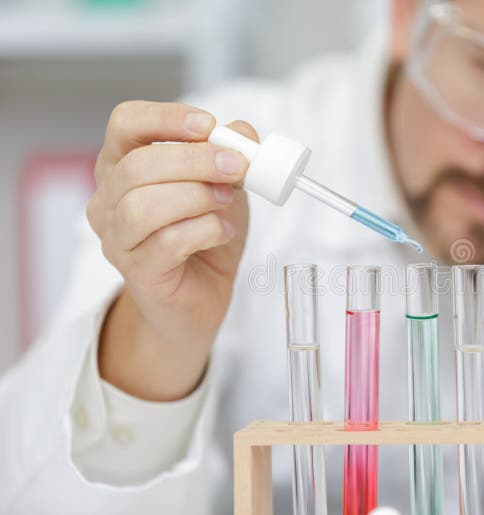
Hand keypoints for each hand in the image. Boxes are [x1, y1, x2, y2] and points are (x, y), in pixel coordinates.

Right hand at [88, 101, 254, 400]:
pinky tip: (222, 231)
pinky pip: (168, 242)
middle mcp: (109, 198)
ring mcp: (117, 238)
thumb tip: (243, 132)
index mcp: (124, 164)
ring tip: (226, 202)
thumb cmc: (205, 234)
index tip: (207, 125)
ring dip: (198, 197)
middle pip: (138, 165)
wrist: (201, 295)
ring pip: (145, 205)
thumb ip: (233, 154)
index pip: (125, 124)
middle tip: (237, 167)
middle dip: (196, 161)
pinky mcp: (137, 272)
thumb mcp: (226, 185)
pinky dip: (205, 230)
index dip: (165, 119)